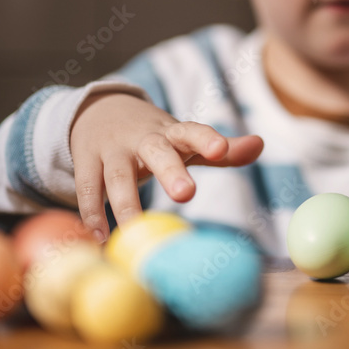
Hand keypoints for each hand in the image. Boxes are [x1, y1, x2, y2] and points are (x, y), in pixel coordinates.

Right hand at [69, 92, 263, 239]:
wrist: (100, 111)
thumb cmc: (156, 137)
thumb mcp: (186, 141)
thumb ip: (222, 149)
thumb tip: (261, 144)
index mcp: (173, 133)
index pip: (192, 131)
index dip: (207, 139)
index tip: (221, 149)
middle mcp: (143, 139)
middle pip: (156, 152)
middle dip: (171, 171)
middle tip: (186, 194)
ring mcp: (113, 149)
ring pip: (117, 176)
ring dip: (126, 204)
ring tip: (136, 232)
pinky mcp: (87, 160)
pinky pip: (89, 187)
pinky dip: (92, 213)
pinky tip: (100, 237)